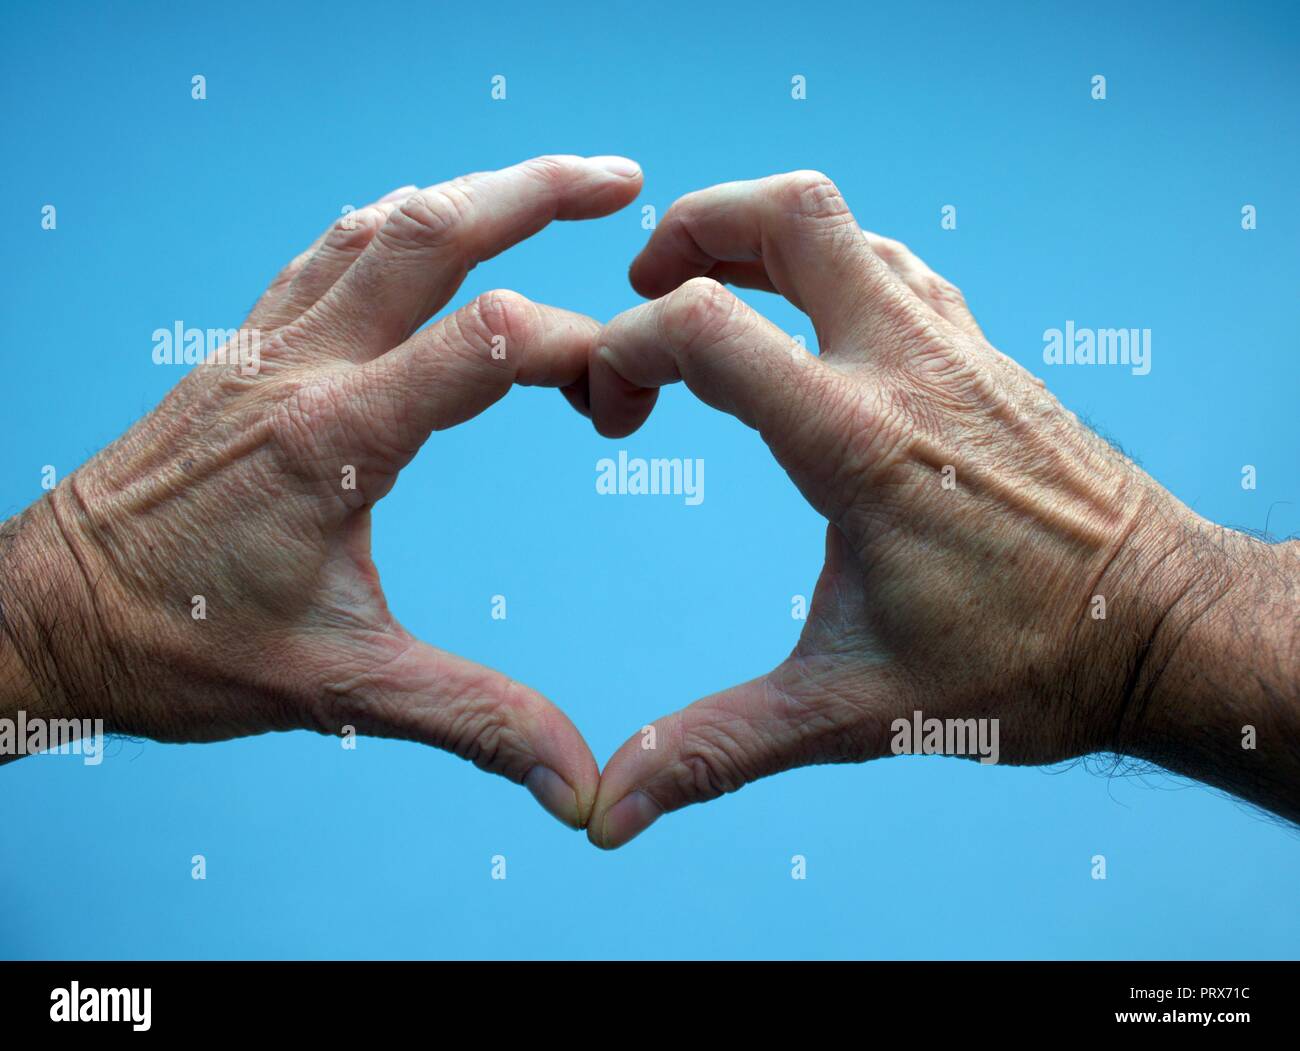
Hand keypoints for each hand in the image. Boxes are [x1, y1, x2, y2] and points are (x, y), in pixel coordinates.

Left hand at [0, 154, 643, 829]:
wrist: (48, 615)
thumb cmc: (179, 647)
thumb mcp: (341, 691)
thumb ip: (477, 724)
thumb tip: (581, 789)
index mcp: (334, 439)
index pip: (488, 342)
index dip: (580, 350)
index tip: (625, 398)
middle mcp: (300, 367)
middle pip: (433, 232)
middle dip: (538, 193)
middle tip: (625, 183)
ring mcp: (266, 346)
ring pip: (380, 226)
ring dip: (473, 194)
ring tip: (552, 188)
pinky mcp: (245, 351)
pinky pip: (330, 252)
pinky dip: (400, 226)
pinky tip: (435, 233)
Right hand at [585, 171, 1298, 846]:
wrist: (1164, 631)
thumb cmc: (1023, 668)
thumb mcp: (851, 710)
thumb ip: (718, 748)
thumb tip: (610, 812)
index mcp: (856, 440)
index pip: (702, 327)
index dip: (621, 350)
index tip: (610, 413)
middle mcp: (908, 367)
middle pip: (788, 213)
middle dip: (692, 227)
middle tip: (641, 291)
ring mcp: (956, 349)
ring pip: (848, 227)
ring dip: (759, 240)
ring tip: (709, 301)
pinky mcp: (985, 357)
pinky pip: (896, 269)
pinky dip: (830, 272)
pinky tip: (809, 335)